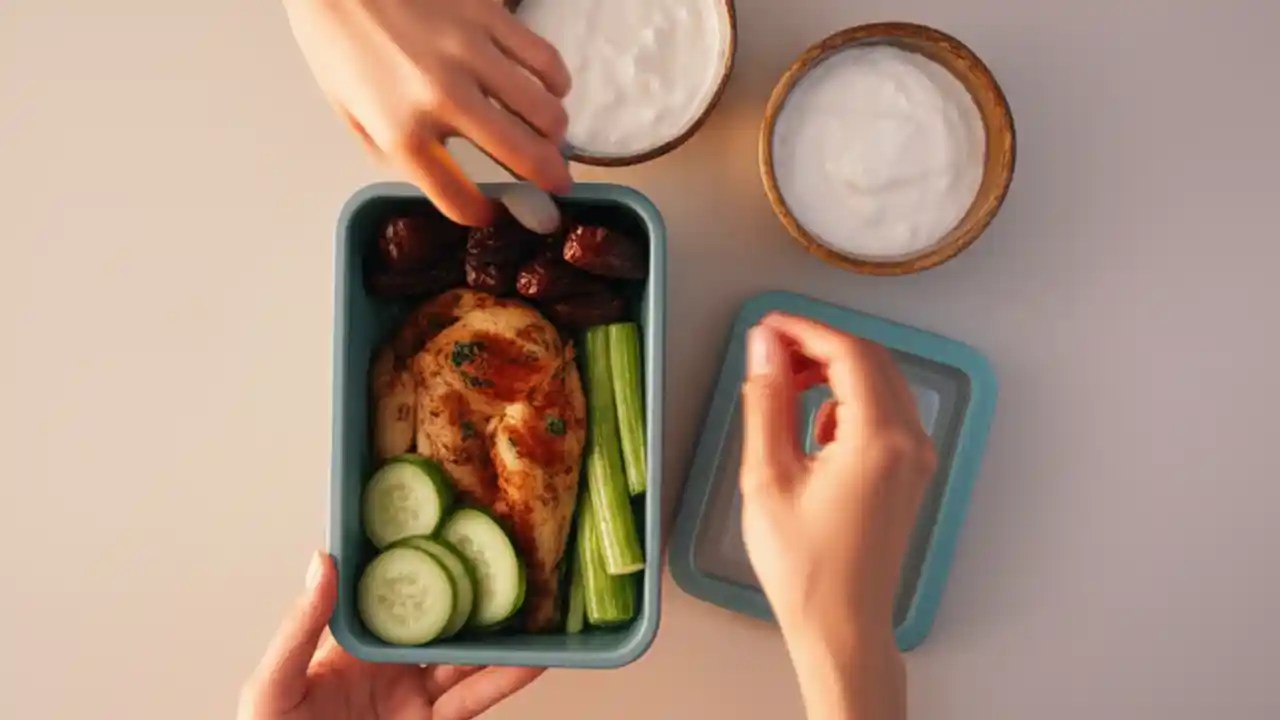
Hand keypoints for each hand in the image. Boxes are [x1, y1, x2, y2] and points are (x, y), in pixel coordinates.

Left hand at [238, 552, 542, 719]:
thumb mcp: (272, 687)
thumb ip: (299, 629)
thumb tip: (325, 561)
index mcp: (346, 644)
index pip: (387, 590)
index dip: (416, 558)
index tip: (446, 524)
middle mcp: (385, 665)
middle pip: (438, 619)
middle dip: (471, 591)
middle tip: (508, 556)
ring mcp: (412, 697)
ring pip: (465, 657)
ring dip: (499, 633)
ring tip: (534, 603)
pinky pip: (475, 700)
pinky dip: (505, 679)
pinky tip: (532, 659)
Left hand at [284, 0, 572, 225]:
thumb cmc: (334, 37)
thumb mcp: (346, 109)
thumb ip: (390, 148)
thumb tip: (432, 172)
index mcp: (402, 131)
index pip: (459, 198)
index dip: (481, 214)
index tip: (491, 212)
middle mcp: (443, 99)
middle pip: (523, 157)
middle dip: (551, 180)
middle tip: (560, 185)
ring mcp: (472, 55)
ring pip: (544, 111)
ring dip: (556, 133)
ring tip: (551, 136)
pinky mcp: (488, 16)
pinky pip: (543, 59)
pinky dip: (557, 82)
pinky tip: (551, 89)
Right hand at [738, 313, 935, 719]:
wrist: (841, 625)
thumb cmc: (803, 565)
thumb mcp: (767, 476)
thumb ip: (767, 400)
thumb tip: (763, 347)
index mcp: (879, 438)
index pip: (849, 352)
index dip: (804, 329)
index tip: (766, 326)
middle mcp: (911, 441)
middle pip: (871, 360)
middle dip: (820, 345)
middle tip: (770, 350)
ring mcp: (917, 458)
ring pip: (881, 383)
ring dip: (835, 371)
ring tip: (785, 385)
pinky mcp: (911, 473)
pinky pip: (886, 413)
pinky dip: (849, 401)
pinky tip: (813, 429)